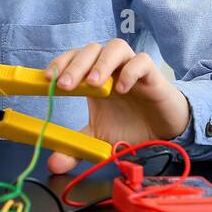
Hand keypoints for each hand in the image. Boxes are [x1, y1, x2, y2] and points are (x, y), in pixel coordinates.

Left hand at [42, 39, 191, 174]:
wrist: (163, 131)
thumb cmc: (130, 126)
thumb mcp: (99, 139)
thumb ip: (77, 149)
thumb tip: (53, 164)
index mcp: (94, 77)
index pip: (74, 57)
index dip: (61, 63)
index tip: (47, 78)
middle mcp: (111, 67)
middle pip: (91, 49)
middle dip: (76, 64)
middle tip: (65, 85)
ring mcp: (131, 68)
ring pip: (116, 47)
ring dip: (101, 63)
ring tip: (93, 84)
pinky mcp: (152, 74)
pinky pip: (142, 61)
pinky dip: (130, 71)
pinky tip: (122, 89)